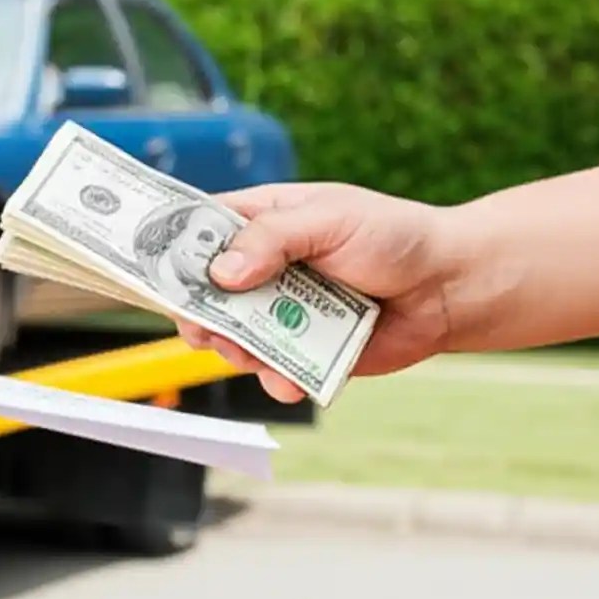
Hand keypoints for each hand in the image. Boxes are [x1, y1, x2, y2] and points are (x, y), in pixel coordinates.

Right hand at [175, 183, 456, 402]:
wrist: (449, 289)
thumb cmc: (394, 236)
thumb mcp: (329, 219)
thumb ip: (273, 240)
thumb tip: (221, 272)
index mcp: (259, 222)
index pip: (196, 229)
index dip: (168, 246)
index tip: (149, 266)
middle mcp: (260, 269)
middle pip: (200, 293)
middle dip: (197, 313)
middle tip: (204, 325)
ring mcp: (278, 312)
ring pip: (229, 337)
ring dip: (235, 349)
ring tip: (255, 352)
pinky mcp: (302, 352)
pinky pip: (270, 371)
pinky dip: (274, 378)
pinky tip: (289, 378)